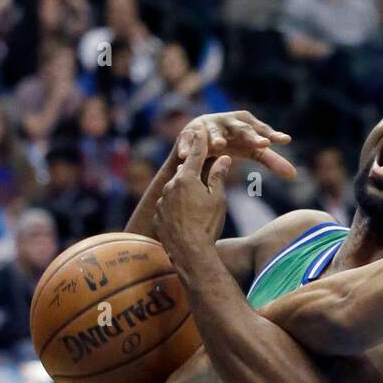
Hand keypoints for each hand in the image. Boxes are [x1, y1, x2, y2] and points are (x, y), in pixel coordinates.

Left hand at [154, 124, 230, 262]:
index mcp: (187, 178)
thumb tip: (224, 158)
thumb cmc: (207, 225)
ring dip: (184, 195)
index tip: (200, 128)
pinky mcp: (158, 217)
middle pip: (184, 174)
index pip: (196, 154)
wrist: (190, 254)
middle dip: (193, 174)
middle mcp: (171, 186)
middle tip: (202, 177)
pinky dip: (176, 211)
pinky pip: (168, 209)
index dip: (200, 141)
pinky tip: (186, 223)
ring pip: (175, 192)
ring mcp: (162, 202)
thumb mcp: (217, 200)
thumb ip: (218, 177)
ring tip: (195, 210)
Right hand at [177, 110, 295, 179]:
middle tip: (262, 144)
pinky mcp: (190, 133)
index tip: (284, 140)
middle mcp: (229, 121)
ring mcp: (209, 126)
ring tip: (219, 145)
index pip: (262, 130)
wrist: (202, 135)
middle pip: (242, 128)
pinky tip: (186, 154)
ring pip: (213, 132)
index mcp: (246, 124)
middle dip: (251, 135)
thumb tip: (294, 175)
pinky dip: (187, 146)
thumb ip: (271, 160)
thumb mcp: (251, 150)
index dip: (272, 135)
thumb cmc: (232, 142)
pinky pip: (188, 140)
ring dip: (216, 137)